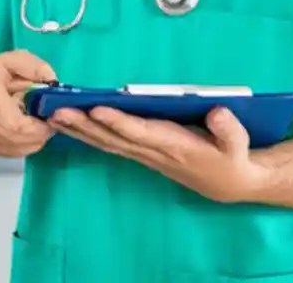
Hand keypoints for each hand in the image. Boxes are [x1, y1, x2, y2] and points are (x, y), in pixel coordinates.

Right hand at [0, 50, 57, 156]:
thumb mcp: (16, 60)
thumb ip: (35, 67)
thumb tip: (52, 82)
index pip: (14, 124)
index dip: (37, 126)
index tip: (50, 117)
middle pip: (16, 137)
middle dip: (39, 133)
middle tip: (49, 122)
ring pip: (15, 147)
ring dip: (34, 140)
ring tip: (39, 125)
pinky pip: (11, 152)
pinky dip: (25, 145)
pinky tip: (29, 133)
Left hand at [50, 105, 265, 202]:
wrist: (230, 183)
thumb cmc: (232, 158)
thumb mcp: (239, 145)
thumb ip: (229, 129)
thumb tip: (216, 112)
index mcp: (175, 146)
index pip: (141, 132)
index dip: (119, 122)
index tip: (97, 109)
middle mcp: (154, 151)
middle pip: (114, 138)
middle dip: (85, 125)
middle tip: (58, 111)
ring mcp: (144, 154)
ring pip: (107, 142)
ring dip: (79, 130)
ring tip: (53, 115)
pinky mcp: (141, 153)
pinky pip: (110, 144)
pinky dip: (88, 134)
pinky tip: (70, 125)